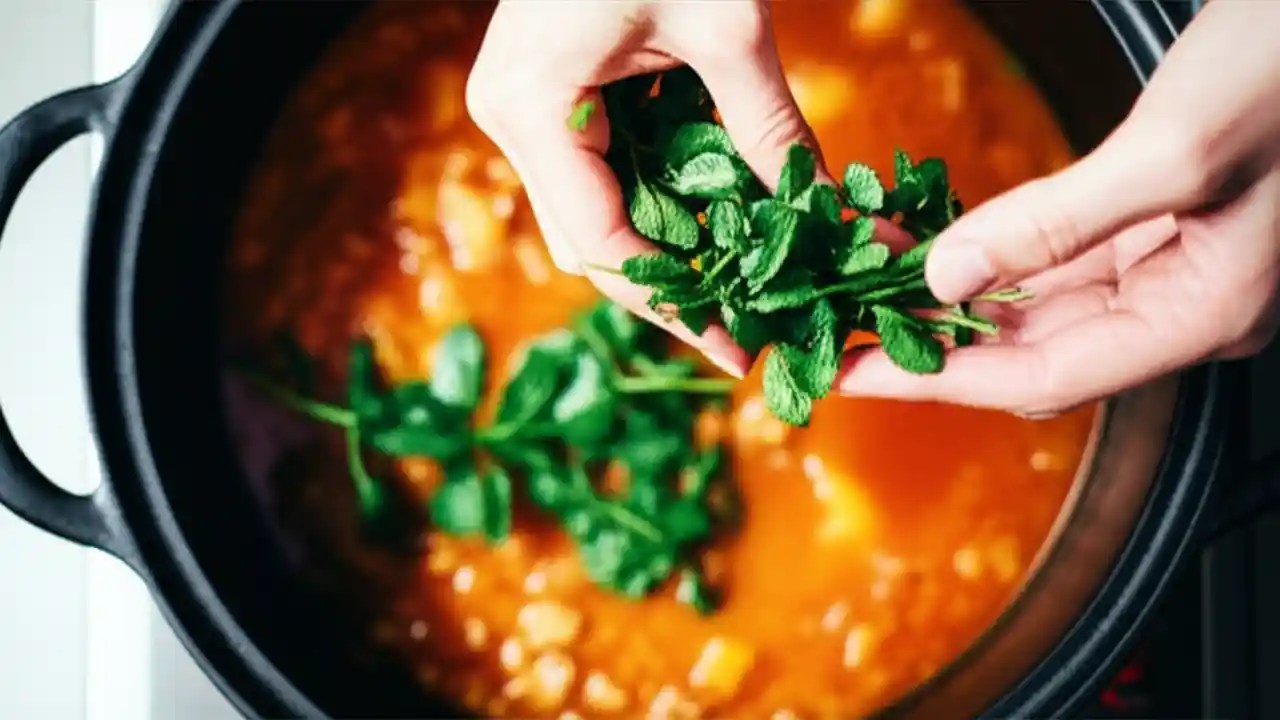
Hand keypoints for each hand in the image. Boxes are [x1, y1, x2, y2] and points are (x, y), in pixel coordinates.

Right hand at [465, 0, 815, 377]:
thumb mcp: (728, 31)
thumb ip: (774, 132)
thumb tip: (838, 221)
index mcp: (533, 107)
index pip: (602, 243)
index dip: (675, 306)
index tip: (743, 348)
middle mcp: (510, 119)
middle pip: (593, 241)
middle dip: (677, 290)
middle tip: (753, 331)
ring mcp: (523, 108)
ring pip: (595, 213)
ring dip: (670, 251)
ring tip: (743, 292)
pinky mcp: (547, 95)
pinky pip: (601, 172)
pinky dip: (659, 202)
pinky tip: (716, 226)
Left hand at [838, 1, 1279, 416]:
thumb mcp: (1176, 148)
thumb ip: (1058, 222)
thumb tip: (951, 274)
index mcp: (1203, 315)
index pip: (1046, 377)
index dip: (943, 381)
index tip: (861, 372)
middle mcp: (1186, 307)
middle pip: (1039, 353)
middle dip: (941, 345)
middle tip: (852, 332)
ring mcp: (1175, 268)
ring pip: (1044, 310)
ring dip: (960, 303)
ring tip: (878, 291)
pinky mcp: (1161, 224)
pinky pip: (1062, 261)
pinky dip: (999, 258)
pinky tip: (944, 248)